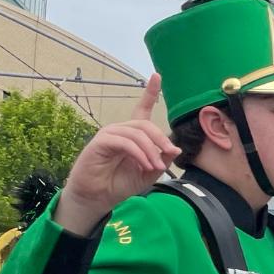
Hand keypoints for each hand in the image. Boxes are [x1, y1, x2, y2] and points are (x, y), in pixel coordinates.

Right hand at [53, 74, 177, 233]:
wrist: (98, 197)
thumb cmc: (120, 184)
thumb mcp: (148, 173)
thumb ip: (161, 159)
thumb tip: (175, 147)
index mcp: (133, 135)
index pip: (142, 109)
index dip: (150, 92)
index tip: (157, 75)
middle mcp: (121, 130)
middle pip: (146, 125)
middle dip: (161, 139)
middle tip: (168, 155)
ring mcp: (110, 134)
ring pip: (137, 133)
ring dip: (151, 151)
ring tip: (155, 166)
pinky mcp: (101, 142)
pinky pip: (125, 142)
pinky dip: (139, 153)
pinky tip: (145, 164)